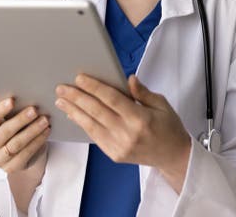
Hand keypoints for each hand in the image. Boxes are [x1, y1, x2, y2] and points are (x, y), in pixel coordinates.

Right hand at [0, 93, 50, 173]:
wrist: (22, 151)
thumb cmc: (14, 128)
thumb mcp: (6, 116)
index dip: (0, 110)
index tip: (12, 100)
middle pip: (4, 132)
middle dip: (20, 120)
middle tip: (34, 110)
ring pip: (16, 144)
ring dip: (32, 131)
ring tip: (45, 120)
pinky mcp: (12, 168)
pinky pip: (26, 155)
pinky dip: (37, 142)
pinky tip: (46, 132)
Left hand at [55, 74, 191, 192]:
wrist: (173, 156)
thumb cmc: (169, 128)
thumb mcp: (162, 104)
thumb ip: (142, 92)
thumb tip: (128, 79)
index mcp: (140, 118)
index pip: (111, 99)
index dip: (94, 87)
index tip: (80, 78)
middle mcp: (127, 133)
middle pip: (96, 111)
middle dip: (77, 98)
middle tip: (62, 88)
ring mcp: (119, 146)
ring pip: (91, 125)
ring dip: (74, 111)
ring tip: (61, 101)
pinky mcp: (114, 154)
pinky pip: (94, 136)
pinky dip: (83, 125)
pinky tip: (74, 115)